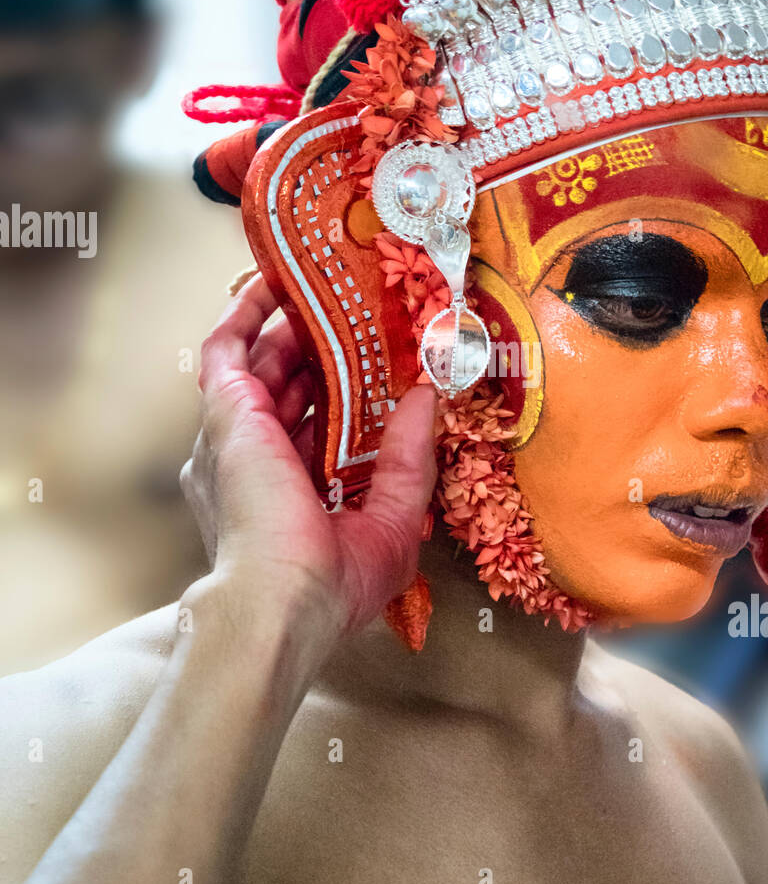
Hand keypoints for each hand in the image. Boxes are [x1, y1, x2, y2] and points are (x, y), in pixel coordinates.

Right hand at [180, 273, 436, 645]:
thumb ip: (410, 458)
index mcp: (297, 491)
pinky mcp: (226, 413)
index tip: (384, 357)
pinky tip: (276, 281)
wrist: (281, 601)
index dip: (352, 388)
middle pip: (294, 385)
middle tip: (362, 310)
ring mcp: (237, 435)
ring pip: (262, 362)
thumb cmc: (333, 584)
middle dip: (326, 347)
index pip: (323, 424)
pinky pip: (227, 347)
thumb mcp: (395, 519)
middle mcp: (261, 460)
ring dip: (292, 324)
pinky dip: (248, 312)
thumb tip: (426, 399)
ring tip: (327, 283)